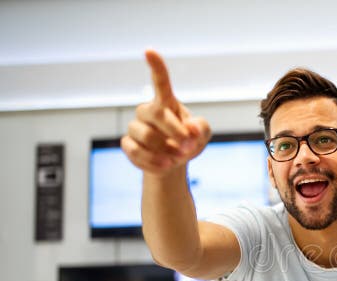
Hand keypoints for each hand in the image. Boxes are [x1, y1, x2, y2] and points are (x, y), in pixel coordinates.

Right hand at [120, 49, 210, 176]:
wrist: (174, 161)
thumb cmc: (188, 141)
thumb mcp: (202, 134)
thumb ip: (202, 128)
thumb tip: (191, 129)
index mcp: (166, 102)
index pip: (160, 81)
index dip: (156, 66)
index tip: (149, 51)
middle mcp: (147, 110)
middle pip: (156, 114)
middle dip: (175, 131)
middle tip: (189, 146)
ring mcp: (135, 127)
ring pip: (146, 135)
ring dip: (166, 150)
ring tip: (178, 157)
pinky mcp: (127, 144)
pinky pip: (136, 152)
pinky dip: (154, 162)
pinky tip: (166, 165)